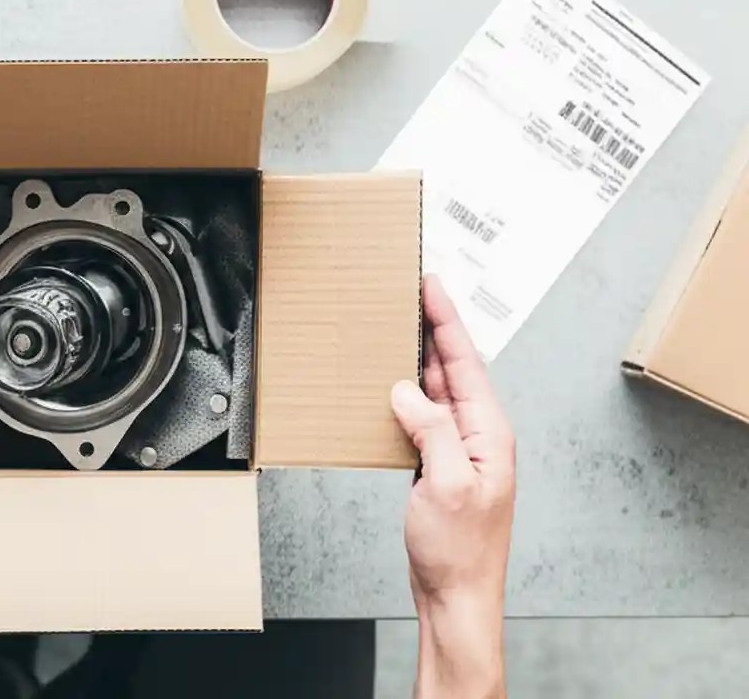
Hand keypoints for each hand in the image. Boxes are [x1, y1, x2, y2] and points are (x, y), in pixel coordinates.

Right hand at [391, 275, 514, 698]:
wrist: (458, 595)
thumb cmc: (458, 550)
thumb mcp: (446, 485)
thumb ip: (432, 431)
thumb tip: (406, 391)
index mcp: (489, 433)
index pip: (465, 363)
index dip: (446, 321)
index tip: (430, 285)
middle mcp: (478, 436)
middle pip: (454, 369)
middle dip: (435, 327)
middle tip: (412, 291)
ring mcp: (460, 451)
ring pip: (438, 390)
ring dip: (420, 357)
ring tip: (400, 325)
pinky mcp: (440, 466)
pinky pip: (425, 416)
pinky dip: (408, 393)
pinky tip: (393, 384)